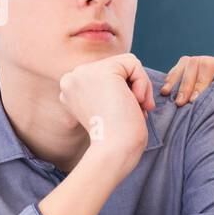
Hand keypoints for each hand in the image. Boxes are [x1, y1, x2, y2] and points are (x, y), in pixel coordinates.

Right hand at [57, 53, 154, 176]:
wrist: (114, 151)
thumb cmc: (117, 138)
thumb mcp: (107, 109)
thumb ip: (108, 91)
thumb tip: (127, 80)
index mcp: (70, 89)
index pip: (106, 77)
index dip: (123, 93)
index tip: (126, 114)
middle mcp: (72, 77)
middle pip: (115, 68)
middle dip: (132, 89)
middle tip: (138, 111)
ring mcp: (84, 72)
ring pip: (125, 64)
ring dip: (139, 87)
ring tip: (138, 108)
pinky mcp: (103, 70)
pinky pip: (133, 63)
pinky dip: (143, 82)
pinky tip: (136, 101)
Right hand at [161, 54, 213, 152]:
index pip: (208, 64)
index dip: (198, 81)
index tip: (193, 101)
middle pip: (194, 63)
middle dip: (184, 83)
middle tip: (180, 105)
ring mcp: (206, 70)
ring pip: (184, 65)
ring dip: (174, 80)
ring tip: (167, 96)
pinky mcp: (196, 79)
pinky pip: (179, 72)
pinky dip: (171, 80)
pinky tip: (166, 93)